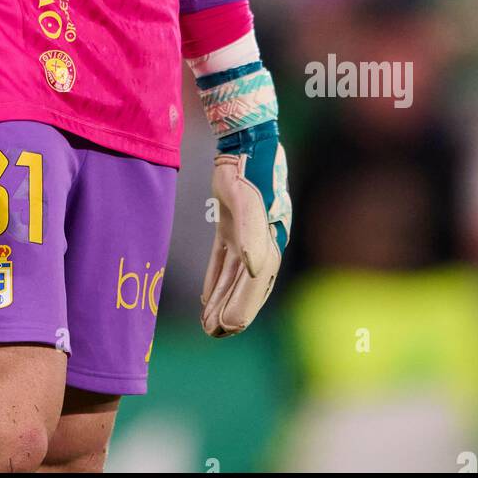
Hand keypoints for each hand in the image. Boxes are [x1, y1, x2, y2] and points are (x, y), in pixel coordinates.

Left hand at [201, 120, 290, 336]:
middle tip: (213, 333)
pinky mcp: (232, 225)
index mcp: (269, 242)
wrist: (245, 144)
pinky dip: (217, 279)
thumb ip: (250, 234)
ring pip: (234, 276)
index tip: (227, 327)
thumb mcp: (247, 201)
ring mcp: (246, 234)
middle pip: (246, 285)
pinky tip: (208, 297)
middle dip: (231, 310)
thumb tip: (252, 268)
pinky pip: (224, 259)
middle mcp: (261, 242)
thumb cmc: (248, 172)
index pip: (255, 283)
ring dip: (222, 299)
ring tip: (208, 324)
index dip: (243, 306)